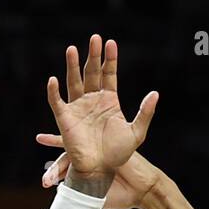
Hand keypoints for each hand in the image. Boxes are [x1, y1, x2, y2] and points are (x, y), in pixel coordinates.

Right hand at [37, 36, 158, 189]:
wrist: (100, 170)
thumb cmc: (118, 154)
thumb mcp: (137, 132)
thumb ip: (145, 112)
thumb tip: (155, 93)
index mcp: (109, 101)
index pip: (109, 74)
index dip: (110, 59)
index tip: (111, 43)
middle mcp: (92, 101)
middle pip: (92, 72)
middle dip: (93, 55)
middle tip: (94, 38)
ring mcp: (78, 108)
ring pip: (74, 81)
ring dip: (72, 65)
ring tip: (72, 48)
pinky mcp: (65, 119)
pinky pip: (56, 102)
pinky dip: (53, 92)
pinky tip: (52, 80)